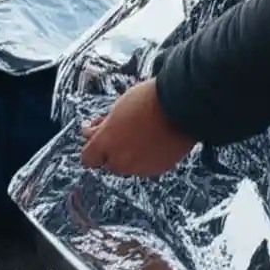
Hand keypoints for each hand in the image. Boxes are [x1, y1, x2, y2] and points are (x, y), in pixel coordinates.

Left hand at [80, 79, 195, 176]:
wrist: (181, 106)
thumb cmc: (148, 101)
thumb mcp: (117, 109)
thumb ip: (105, 127)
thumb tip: (97, 132)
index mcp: (105, 143)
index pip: (87, 158)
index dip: (92, 146)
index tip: (97, 134)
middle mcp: (120, 160)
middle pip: (109, 164)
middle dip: (113, 151)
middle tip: (121, 133)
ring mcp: (141, 167)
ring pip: (130, 166)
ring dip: (131, 155)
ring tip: (142, 135)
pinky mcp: (159, 169)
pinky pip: (148, 166)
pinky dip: (149, 157)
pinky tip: (155, 140)